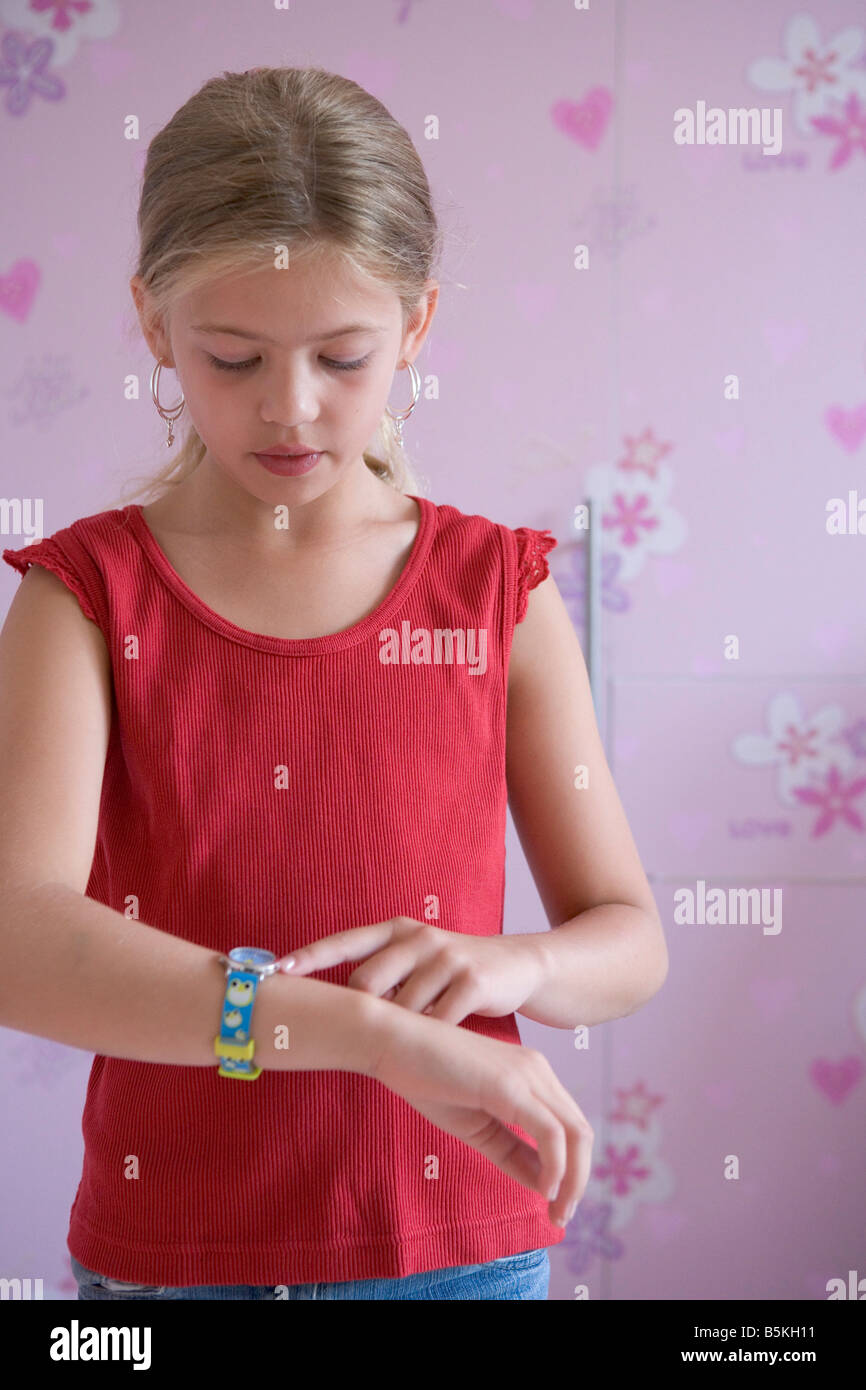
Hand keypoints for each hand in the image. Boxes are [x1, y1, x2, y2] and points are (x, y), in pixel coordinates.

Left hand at [277, 917, 550, 1023]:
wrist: (520, 967)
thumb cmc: (455, 972)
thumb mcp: (417, 960)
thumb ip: (381, 974)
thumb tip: (330, 1007)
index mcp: (397, 930)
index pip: (344, 942)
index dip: (309, 957)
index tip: (276, 972)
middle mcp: (418, 937)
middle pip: (366, 983)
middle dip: (364, 1013)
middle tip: (370, 1034)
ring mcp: (446, 957)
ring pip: (400, 1007)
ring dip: (402, 1030)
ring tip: (411, 1040)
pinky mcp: (471, 981)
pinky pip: (436, 1021)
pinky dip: (431, 1038)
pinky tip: (438, 1043)